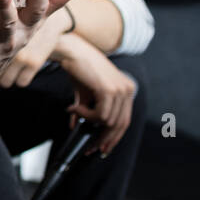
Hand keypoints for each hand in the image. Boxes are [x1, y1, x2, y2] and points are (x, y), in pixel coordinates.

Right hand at [58, 35, 137, 155]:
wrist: (71, 51)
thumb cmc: (78, 68)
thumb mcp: (84, 93)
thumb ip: (85, 110)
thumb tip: (76, 126)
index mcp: (126, 89)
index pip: (125, 120)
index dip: (113, 137)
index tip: (102, 148)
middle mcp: (128, 90)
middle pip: (120, 124)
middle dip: (104, 138)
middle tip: (90, 147)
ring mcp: (121, 90)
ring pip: (108, 121)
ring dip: (88, 121)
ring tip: (74, 111)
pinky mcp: (109, 90)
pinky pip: (100, 115)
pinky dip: (85, 115)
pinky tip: (75, 108)